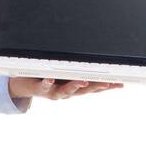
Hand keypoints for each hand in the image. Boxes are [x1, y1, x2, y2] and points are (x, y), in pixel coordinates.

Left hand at [9, 76, 124, 102]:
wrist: (24, 84)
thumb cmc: (47, 75)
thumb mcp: (64, 71)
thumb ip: (78, 66)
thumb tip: (94, 54)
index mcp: (74, 86)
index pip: (94, 87)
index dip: (108, 86)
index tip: (121, 83)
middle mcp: (66, 91)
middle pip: (84, 91)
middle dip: (96, 87)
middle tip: (108, 83)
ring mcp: (53, 91)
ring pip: (66, 91)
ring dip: (75, 87)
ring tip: (83, 82)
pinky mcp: (39, 88)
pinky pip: (43, 86)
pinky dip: (48, 83)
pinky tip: (51, 79)